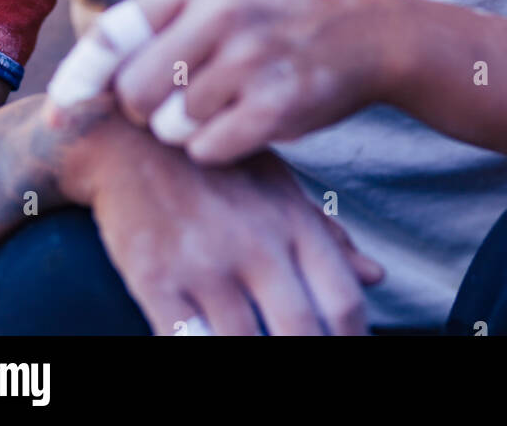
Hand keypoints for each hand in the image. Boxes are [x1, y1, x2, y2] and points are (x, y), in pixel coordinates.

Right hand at [58, 109, 383, 335]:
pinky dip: (203, 351)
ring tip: (255, 346)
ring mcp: (204, 264)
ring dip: (254, 356)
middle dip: (310, 355)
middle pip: (301, 331)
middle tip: (307, 367)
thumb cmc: (213, 163)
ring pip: (243, 345)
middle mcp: (254, 244)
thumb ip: (323, 232)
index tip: (347, 349)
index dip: (352, 339)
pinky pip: (185, 342)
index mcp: (291, 221)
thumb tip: (376, 276)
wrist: (130, 138)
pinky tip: (210, 345)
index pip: (342, 300)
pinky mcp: (155, 280)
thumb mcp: (276, 183)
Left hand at [106, 0, 401, 162]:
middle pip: (134, 92)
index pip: (114, 34)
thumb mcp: (218, 2)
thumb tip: (79, 89)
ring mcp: (252, 58)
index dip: (77, 77)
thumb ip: (155, 34)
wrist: (364, 36)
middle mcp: (222, 13)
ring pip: (171, 125)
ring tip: (221, 106)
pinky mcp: (277, 104)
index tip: (59, 112)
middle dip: (144, 111)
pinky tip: (242, 125)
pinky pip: (208, 149)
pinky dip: (216, 148)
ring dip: (185, 131)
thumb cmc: (272, 26)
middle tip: (175, 104)